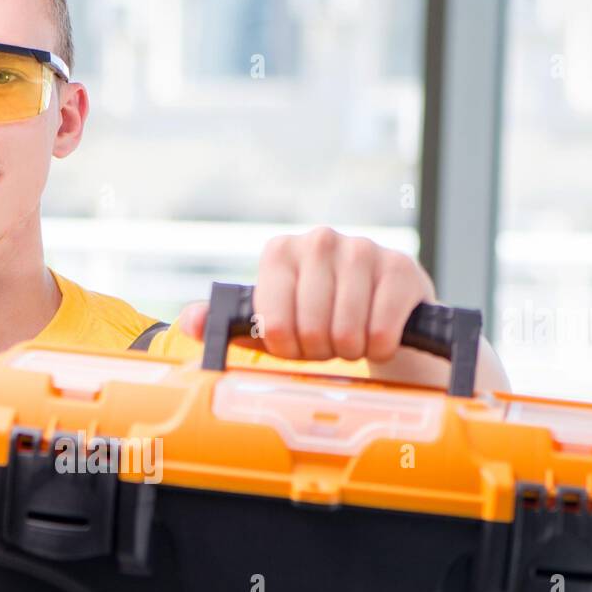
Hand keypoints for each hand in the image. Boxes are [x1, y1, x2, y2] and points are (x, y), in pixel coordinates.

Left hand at [176, 226, 508, 390]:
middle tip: (325, 346)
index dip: (286, 346)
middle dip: (319, 351)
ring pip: (347, 331)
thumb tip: (190, 325)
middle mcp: (320, 240)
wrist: (379, 312)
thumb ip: (226, 322)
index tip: (293, 346)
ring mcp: (364, 249)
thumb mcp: (269, 322)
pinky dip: (380, 346)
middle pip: (311, 329)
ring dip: (349, 350)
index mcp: (280, 252)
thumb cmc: (315, 318)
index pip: (274, 320)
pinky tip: (378, 338)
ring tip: (349, 341)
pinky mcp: (402, 267)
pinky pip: (383, 328)